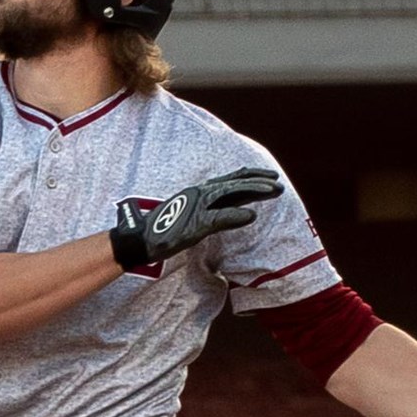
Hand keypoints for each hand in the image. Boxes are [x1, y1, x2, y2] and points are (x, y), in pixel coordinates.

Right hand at [110, 167, 283, 269]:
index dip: (251, 177)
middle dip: (258, 182)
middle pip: (234, 184)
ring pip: (230, 194)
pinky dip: (235, 215)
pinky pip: (218, 218)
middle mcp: (199, 194)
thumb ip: (211, 212)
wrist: (138, 239)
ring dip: (252, 191)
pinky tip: (250, 215)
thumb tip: (231, 213)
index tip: (271, 177)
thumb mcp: (190, 217)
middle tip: (278, 184)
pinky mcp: (193, 224)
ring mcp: (196, 207)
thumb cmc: (162, 230)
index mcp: (199, 192)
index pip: (230, 180)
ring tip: (272, 191)